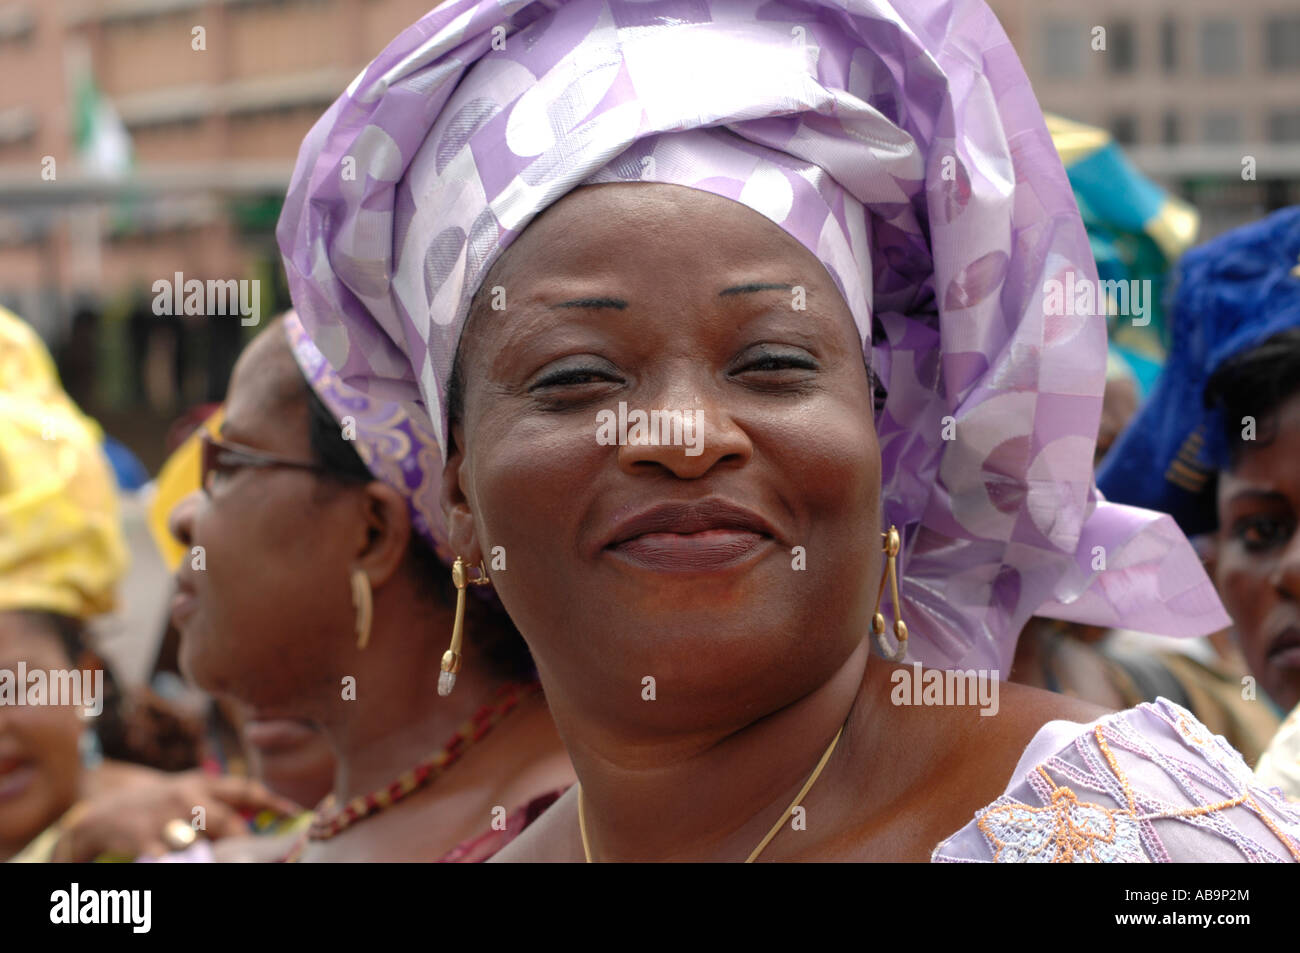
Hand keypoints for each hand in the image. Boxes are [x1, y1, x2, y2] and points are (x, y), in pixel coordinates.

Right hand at [52, 771, 301, 861]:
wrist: (106, 811)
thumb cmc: (162, 804)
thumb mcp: (190, 791)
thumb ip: (221, 800)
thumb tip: (262, 817)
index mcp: (203, 783)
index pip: (244, 789)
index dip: (272, 800)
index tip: (293, 813)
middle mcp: (187, 796)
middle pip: (226, 820)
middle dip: (242, 839)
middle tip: (255, 856)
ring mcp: (164, 818)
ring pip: (197, 842)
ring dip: (209, 856)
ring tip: (222, 861)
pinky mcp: (143, 839)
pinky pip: (166, 860)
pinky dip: (175, 865)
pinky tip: (177, 865)